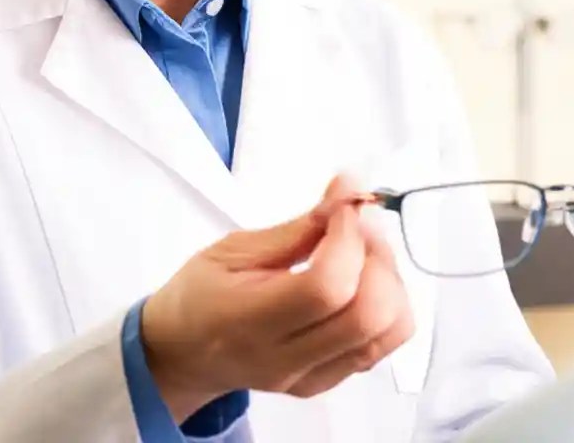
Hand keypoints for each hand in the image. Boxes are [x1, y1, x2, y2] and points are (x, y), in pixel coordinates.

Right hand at [141, 176, 413, 421]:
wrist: (183, 353)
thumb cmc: (201, 293)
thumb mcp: (234, 249)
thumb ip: (299, 226)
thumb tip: (351, 191)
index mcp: (248, 323)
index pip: (326, 288)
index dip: (349, 237)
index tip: (346, 204)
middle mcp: (285, 359)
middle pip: (369, 314)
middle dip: (377, 256)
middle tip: (360, 225)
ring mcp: (312, 377)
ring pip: (389, 330)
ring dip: (390, 280)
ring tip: (362, 252)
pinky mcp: (330, 382)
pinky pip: (384, 343)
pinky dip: (388, 304)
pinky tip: (362, 281)